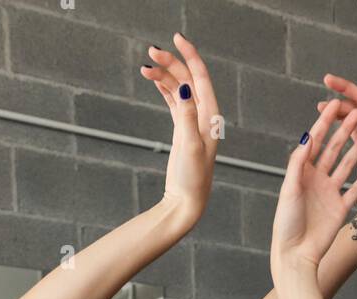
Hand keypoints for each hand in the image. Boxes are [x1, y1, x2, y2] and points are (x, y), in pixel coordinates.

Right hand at [141, 32, 220, 226]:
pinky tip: (154, 79)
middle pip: (188, 79)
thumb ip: (187, 114)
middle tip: (150, 52)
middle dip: (170, 63)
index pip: (201, 77)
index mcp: (211, 116)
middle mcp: (204, 116)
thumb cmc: (192, 178)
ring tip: (145, 68)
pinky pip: (174, 102)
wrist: (186, 203)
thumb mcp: (190, 145)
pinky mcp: (182, 130)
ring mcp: (192, 122)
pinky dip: (164, 89)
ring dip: (163, 76)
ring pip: (178, 89)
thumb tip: (186, 86)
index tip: (177, 38)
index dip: (190, 55)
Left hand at [271, 101, 356, 272]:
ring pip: (347, 166)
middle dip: (345, 131)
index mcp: (302, 173)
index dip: (325, 123)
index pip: (316, 142)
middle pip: (334, 150)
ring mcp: (330, 193)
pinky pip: (354, 190)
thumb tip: (307, 137)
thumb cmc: (287, 223)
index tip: (336, 104)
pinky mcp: (340, 208)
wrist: (296, 253)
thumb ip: (298, 163)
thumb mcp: (290, 189)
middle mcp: (317, 180)